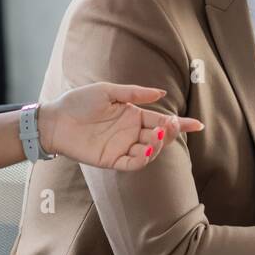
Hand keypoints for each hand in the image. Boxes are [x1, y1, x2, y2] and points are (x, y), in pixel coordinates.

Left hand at [38, 83, 203, 169]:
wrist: (55, 118)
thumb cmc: (80, 101)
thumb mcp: (109, 91)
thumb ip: (135, 93)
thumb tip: (162, 94)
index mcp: (133, 115)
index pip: (162, 121)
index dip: (180, 124)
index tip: (198, 124)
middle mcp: (131, 133)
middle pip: (160, 137)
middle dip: (170, 133)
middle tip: (171, 125)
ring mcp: (122, 147)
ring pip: (149, 151)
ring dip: (158, 145)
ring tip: (156, 135)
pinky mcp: (111, 160)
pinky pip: (132, 163)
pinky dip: (143, 158)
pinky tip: (146, 148)